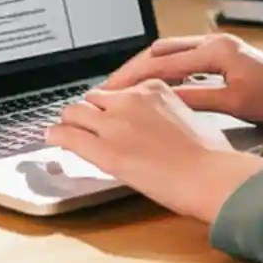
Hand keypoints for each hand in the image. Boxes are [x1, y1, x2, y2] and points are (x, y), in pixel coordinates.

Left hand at [46, 80, 262, 222]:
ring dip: (69, 121)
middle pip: (93, 97)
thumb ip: (165, 112)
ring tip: (65, 131)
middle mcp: (130, 100)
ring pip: (75, 111)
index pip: (117, 89)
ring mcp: (114, 123)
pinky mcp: (103, 150)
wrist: (208, 175)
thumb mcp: (189, 115)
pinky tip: (53, 139)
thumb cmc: (210, 154)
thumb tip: (157, 124)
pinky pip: (68, 136)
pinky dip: (56, 136)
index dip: (108, 104)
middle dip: (87, 111)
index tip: (106, 113)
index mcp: (153, 88)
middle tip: (84, 124)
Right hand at [101, 34, 262, 126]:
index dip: (131, 78)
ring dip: (148, 69)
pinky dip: (168, 71)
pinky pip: (188, 60)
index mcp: (215, 50)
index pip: (161, 63)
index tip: (109, 90)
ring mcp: (221, 49)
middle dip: (133, 69)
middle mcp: (215, 43)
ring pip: (173, 53)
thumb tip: (160, 99)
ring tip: (126, 87)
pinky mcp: (227, 58)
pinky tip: (158, 86)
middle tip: (109, 88)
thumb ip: (195, 99)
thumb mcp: (233, 104)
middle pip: (161, 52)